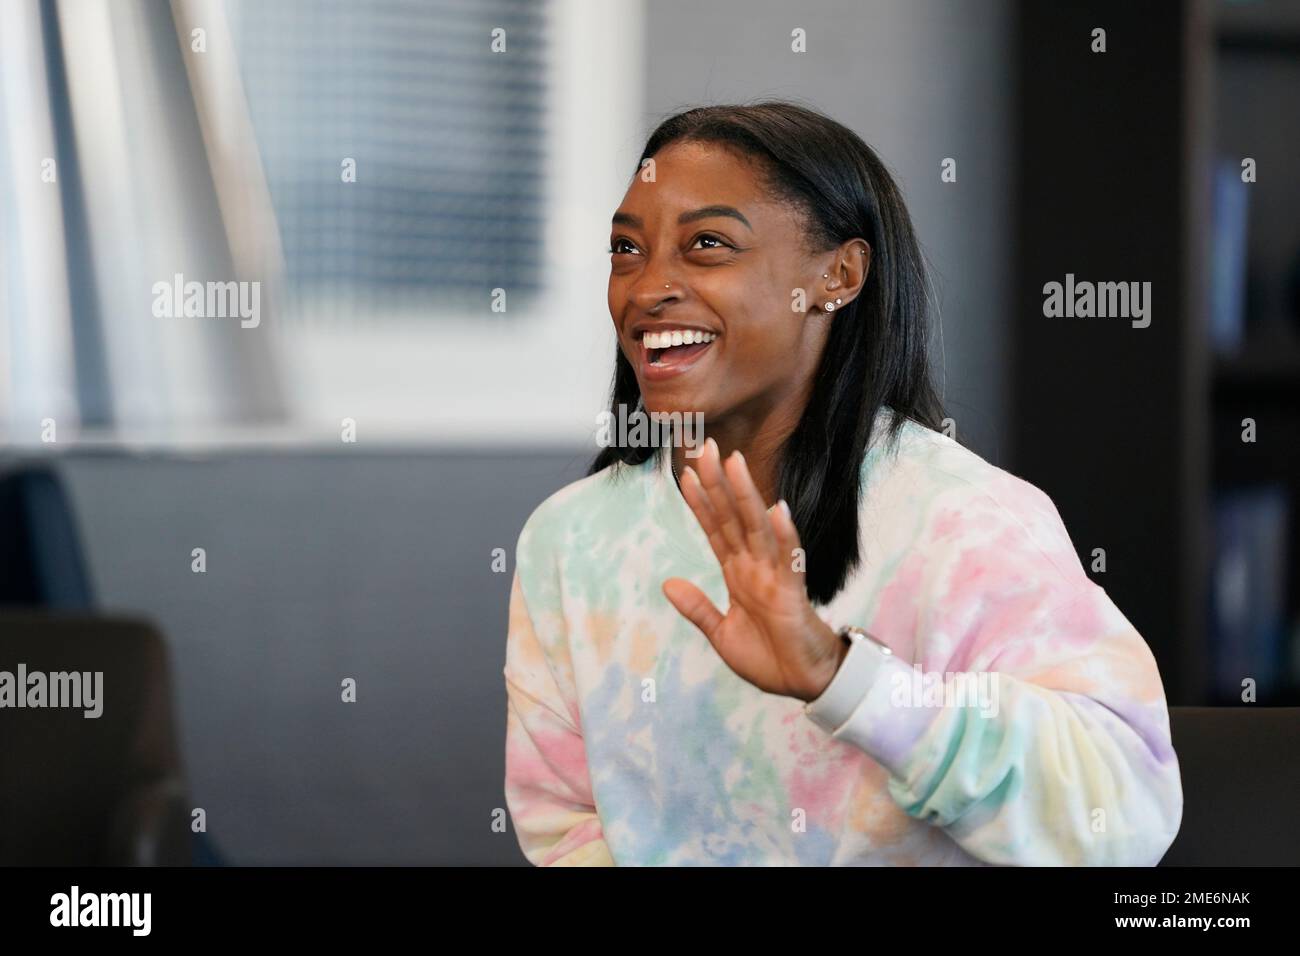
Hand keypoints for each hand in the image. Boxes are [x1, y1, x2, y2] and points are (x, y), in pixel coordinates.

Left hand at [661, 438, 846, 701]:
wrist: (804, 683)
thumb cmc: (769, 658)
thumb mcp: (721, 634)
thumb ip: (697, 608)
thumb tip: (667, 583)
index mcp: (738, 574)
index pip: (715, 530)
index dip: (700, 502)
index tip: (683, 473)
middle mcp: (754, 567)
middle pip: (733, 517)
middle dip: (718, 484)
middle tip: (705, 448)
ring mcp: (774, 575)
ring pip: (757, 527)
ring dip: (746, 495)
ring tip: (734, 463)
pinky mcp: (792, 592)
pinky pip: (789, 559)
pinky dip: (783, 534)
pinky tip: (777, 509)